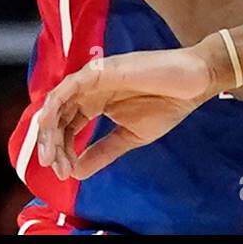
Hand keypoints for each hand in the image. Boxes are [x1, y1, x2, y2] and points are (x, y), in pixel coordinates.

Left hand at [35, 35, 229, 179]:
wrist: (193, 83)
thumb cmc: (167, 104)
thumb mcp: (130, 137)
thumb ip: (102, 152)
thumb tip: (76, 173)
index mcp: (95, 103)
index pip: (66, 127)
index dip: (61, 151)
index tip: (64, 173)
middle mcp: (89, 91)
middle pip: (57, 117)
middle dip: (52, 144)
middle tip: (55, 167)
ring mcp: (93, 79)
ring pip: (58, 102)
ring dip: (49, 129)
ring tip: (51, 154)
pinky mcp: (100, 70)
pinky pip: (69, 86)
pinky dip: (55, 104)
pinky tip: (50, 124)